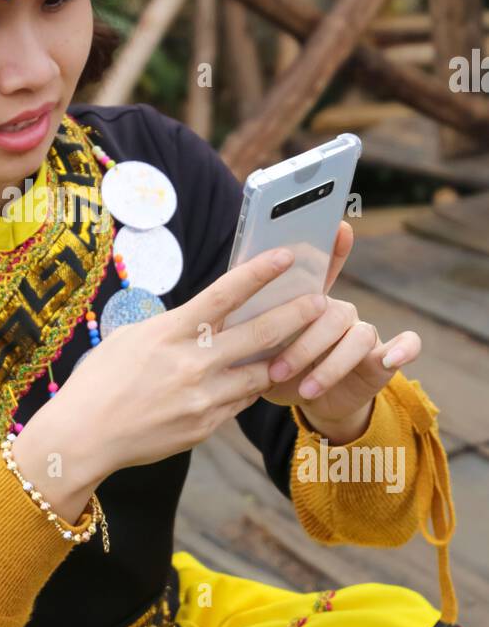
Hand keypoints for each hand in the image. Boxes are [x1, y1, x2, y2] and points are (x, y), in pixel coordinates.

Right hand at [40, 245, 330, 481]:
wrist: (84, 437)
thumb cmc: (100, 381)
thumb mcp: (131, 339)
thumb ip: (171, 327)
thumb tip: (199, 320)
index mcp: (171, 333)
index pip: (224, 295)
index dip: (259, 273)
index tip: (286, 256)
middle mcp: (192, 363)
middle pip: (259, 334)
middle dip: (295, 315)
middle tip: (320, 302)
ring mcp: (203, 398)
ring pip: (260, 374)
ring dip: (280, 358)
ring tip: (298, 344)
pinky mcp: (205, 427)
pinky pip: (240, 403)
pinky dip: (249, 389)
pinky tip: (253, 380)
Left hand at [259, 220, 421, 439]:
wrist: (303, 400)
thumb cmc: (272, 366)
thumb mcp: (255, 348)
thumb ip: (249, 322)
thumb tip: (222, 300)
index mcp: (306, 300)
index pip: (321, 264)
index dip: (332, 245)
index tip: (337, 226)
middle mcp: (338, 309)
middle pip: (331, 311)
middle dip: (304, 343)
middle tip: (278, 369)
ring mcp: (362, 332)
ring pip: (358, 334)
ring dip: (331, 364)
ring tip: (305, 388)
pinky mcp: (382, 358)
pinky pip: (404, 345)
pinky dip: (403, 348)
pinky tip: (392, 359)